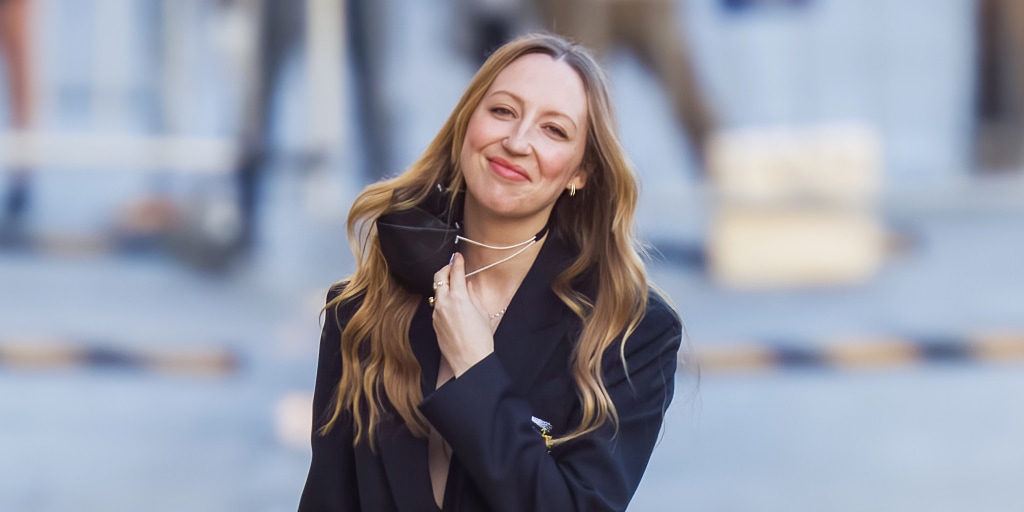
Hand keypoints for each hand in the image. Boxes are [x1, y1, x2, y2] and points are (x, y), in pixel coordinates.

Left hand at [431, 253, 494, 376]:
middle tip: (452, 266)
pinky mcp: (434, 323)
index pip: (455, 272)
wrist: (470, 360)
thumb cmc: (480, 339)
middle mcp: (444, 303)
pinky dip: (442, 299)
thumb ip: (473, 295)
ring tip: (453, 285)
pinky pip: (436, 305)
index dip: (457, 262)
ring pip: (436, 291)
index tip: (458, 256)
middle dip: (445, 268)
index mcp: (459, 298)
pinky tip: (451, 303)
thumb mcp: (482, 312)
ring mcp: (437, 313)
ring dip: (443, 284)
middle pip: (439, 277)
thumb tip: (468, 286)